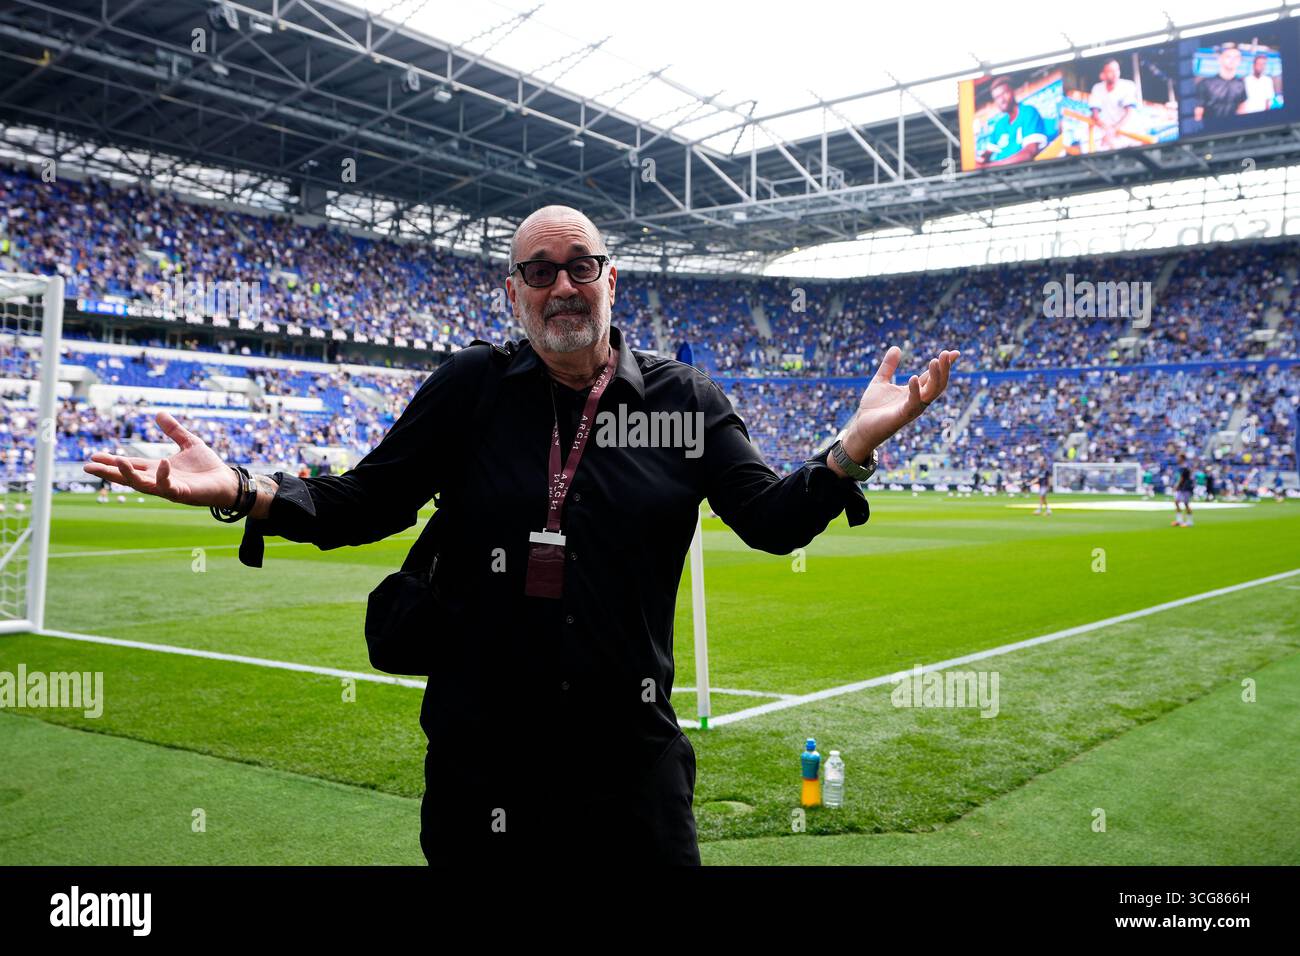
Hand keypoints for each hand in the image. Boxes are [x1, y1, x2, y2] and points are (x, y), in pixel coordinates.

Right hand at [83, 411, 237, 507]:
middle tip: (88, 467)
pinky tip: (161, 463)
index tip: (94, 456)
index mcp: (157, 469)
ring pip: (143, 485)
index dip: (113, 461)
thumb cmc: (208, 466)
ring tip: (117, 462)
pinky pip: (169, 486)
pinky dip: (163, 476)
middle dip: (109, 473)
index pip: (130, 465)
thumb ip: (174, 430)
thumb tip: (158, 413)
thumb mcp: (189, 443)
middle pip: (128, 477)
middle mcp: (158, 480)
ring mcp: (169, 488)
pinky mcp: (182, 493)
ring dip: (128, 475)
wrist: (227, 481)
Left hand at [839, 346, 959, 465]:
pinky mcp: (902, 415)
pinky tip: (914, 377)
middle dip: (944, 369)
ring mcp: (912, 408)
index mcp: (915, 391)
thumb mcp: (880, 381)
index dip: (945, 365)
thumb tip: (896, 347)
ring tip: (935, 361)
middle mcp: (918, 400)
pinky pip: (914, 403)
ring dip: (935, 377)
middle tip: (946, 354)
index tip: (955, 352)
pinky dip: (915, 390)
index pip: (933, 377)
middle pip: (938, 384)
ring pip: (931, 393)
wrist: (862, 427)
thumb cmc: (873, 407)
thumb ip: (888, 366)